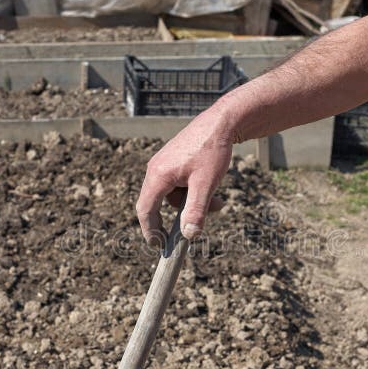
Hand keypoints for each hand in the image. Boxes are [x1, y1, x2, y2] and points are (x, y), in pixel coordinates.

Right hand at [136, 106, 235, 242]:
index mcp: (158, 175)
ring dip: (193, 203)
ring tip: (219, 203)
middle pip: (159, 203)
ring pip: (174, 196)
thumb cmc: (212, 150)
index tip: (159, 246)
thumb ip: (196, 210)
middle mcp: (156, 169)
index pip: (145, 210)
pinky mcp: (174, 162)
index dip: (150, 230)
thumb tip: (189, 235)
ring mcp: (164, 164)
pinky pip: (179, 185)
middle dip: (180, 216)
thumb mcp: (206, 184)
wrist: (222, 122)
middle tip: (192, 232)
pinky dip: (194, 192)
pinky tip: (213, 189)